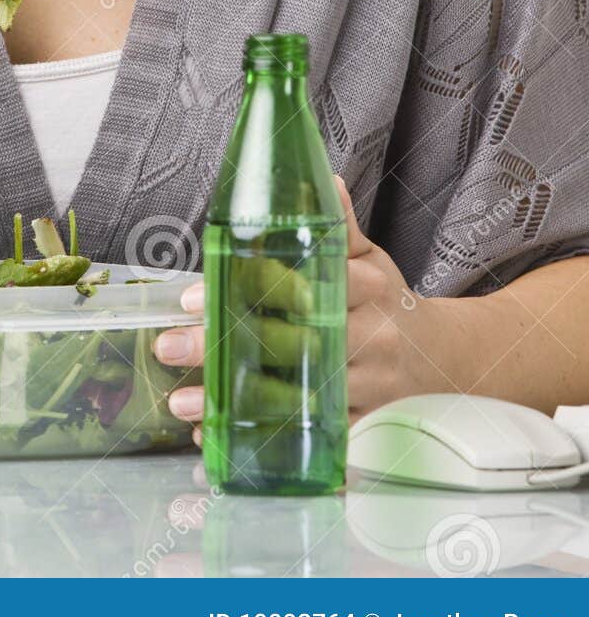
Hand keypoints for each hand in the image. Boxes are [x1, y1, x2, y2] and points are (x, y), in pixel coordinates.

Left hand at [153, 180, 449, 440]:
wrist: (447, 361)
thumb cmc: (391, 304)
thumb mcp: (370, 258)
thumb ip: (337, 224)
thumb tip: (317, 176)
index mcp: (368, 287)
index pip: (304, 283)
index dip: (249, 288)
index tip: (195, 297)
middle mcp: (371, 337)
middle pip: (291, 342)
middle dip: (224, 347)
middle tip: (169, 346)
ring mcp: (369, 387)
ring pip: (296, 397)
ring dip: (235, 402)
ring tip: (181, 401)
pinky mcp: (365, 426)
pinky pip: (309, 437)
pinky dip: (262, 440)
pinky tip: (220, 438)